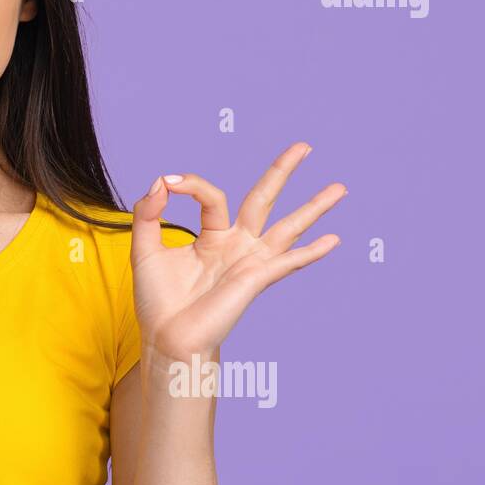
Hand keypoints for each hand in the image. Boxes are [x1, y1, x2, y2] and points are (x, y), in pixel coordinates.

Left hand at [130, 141, 345, 362]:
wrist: (165, 338)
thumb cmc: (157, 299)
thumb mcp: (145, 248)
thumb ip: (148, 213)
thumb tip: (160, 180)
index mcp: (212, 236)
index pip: (211, 196)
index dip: (190, 184)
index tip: (168, 183)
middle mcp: (236, 245)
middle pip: (263, 199)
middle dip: (282, 172)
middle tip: (304, 146)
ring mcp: (249, 261)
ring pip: (287, 227)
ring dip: (314, 207)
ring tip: (339, 188)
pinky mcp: (255, 280)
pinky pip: (287, 262)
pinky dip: (310, 251)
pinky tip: (333, 240)